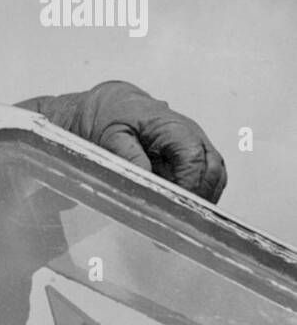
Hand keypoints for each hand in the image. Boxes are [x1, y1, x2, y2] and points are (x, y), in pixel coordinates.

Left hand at [19, 80, 226, 202]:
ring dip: (202, 198)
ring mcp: (196, 145)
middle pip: (213, 169)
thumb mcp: (111, 135)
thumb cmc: (112, 116)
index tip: (176, 205)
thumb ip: (128, 156)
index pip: (194, 158)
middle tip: (180, 219)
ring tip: (181, 219)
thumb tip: (145, 177)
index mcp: (173, 126)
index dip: (189, 184)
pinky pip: (205, 178)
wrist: (112, 105)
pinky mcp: (192, 157)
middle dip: (201, 196)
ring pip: (215, 176)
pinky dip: (198, 194)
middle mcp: (192, 135)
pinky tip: (180, 209)